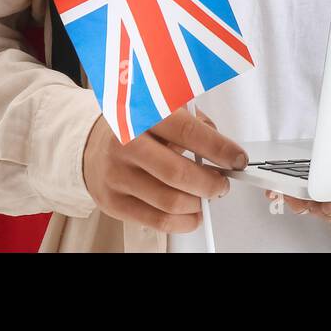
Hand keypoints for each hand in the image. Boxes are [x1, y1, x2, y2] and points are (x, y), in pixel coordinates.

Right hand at [82, 107, 246, 233]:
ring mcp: (117, 174)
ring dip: (198, 204)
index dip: (219, 149)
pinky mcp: (113, 202)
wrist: (93, 145)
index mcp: (142, 113)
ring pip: (169, 201)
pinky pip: (155, 220)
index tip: (237, 159)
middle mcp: (125, 143)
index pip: (189, 132)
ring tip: (207, 196)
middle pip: (178, 173)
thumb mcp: (163, 109)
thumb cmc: (135, 126)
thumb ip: (195, 122)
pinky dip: (182, 222)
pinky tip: (192, 213)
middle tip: (223, 183)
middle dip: (210, 183)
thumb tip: (225, 149)